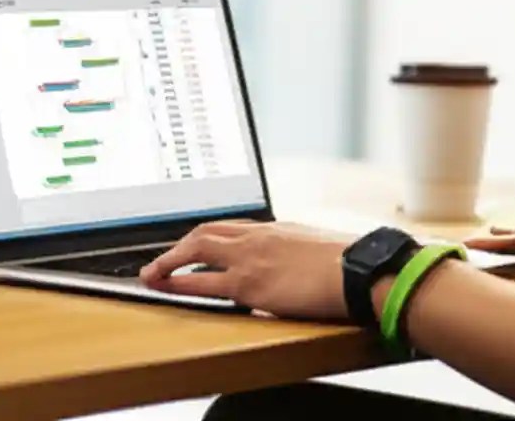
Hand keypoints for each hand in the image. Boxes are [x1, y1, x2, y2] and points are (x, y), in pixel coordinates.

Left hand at [139, 222, 353, 319]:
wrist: (361, 271)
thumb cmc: (353, 264)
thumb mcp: (323, 249)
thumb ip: (302, 256)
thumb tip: (302, 271)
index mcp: (277, 228)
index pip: (233, 228)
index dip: (210, 237)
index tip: (197, 245)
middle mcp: (258, 237)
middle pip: (206, 231)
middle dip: (181, 245)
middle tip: (165, 257)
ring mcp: (249, 258)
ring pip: (196, 249)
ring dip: (169, 260)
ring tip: (152, 273)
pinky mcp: (248, 283)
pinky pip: (201, 282)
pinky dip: (179, 283)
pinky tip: (165, 287)